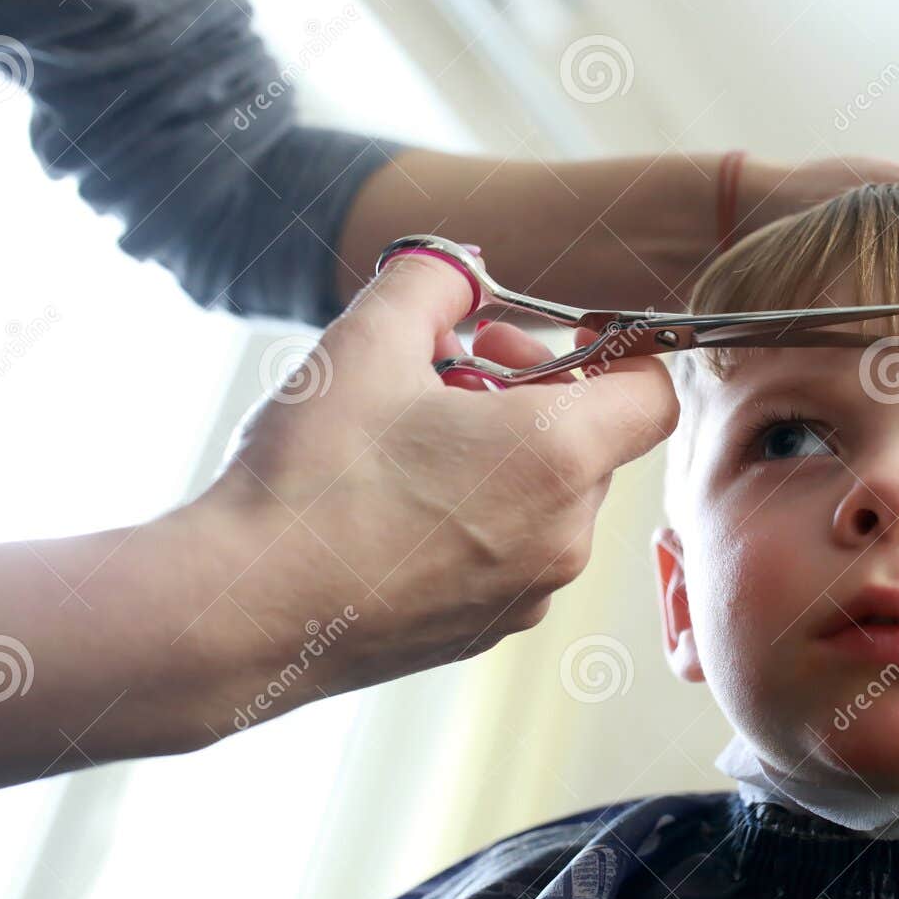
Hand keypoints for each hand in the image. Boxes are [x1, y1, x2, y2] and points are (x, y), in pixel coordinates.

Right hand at [207, 248, 679, 693]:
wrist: (244, 613)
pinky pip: (515, 552)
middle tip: (458, 366)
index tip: (565, 334)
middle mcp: (565, 535)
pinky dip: (484, 513)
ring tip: (419, 432)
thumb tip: (463, 268)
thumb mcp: (367, 345)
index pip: (654, 396)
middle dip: (538, 391)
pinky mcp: (490, 630)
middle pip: (595, 443)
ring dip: (507, 453)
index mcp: (558, 457)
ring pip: (552, 499)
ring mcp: (531, 592)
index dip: (621, 353)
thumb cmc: (310, 478)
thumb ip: (432, 283)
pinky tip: (403, 498)